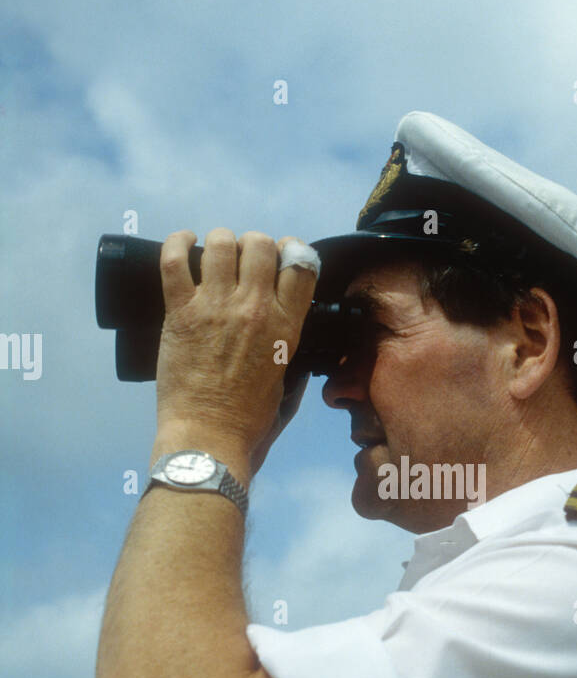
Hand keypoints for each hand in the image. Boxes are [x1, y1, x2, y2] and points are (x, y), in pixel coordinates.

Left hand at [155, 229, 315, 473]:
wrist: (209, 435)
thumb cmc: (250, 418)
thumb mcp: (286, 378)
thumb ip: (287, 343)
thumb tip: (284, 323)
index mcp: (286, 325)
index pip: (301, 265)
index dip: (291, 250)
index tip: (281, 254)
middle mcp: (254, 308)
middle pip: (260, 244)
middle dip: (253, 244)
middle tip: (242, 259)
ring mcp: (216, 306)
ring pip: (221, 243)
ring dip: (219, 241)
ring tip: (212, 253)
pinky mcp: (180, 312)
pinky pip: (175, 260)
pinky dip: (178, 243)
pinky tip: (183, 243)